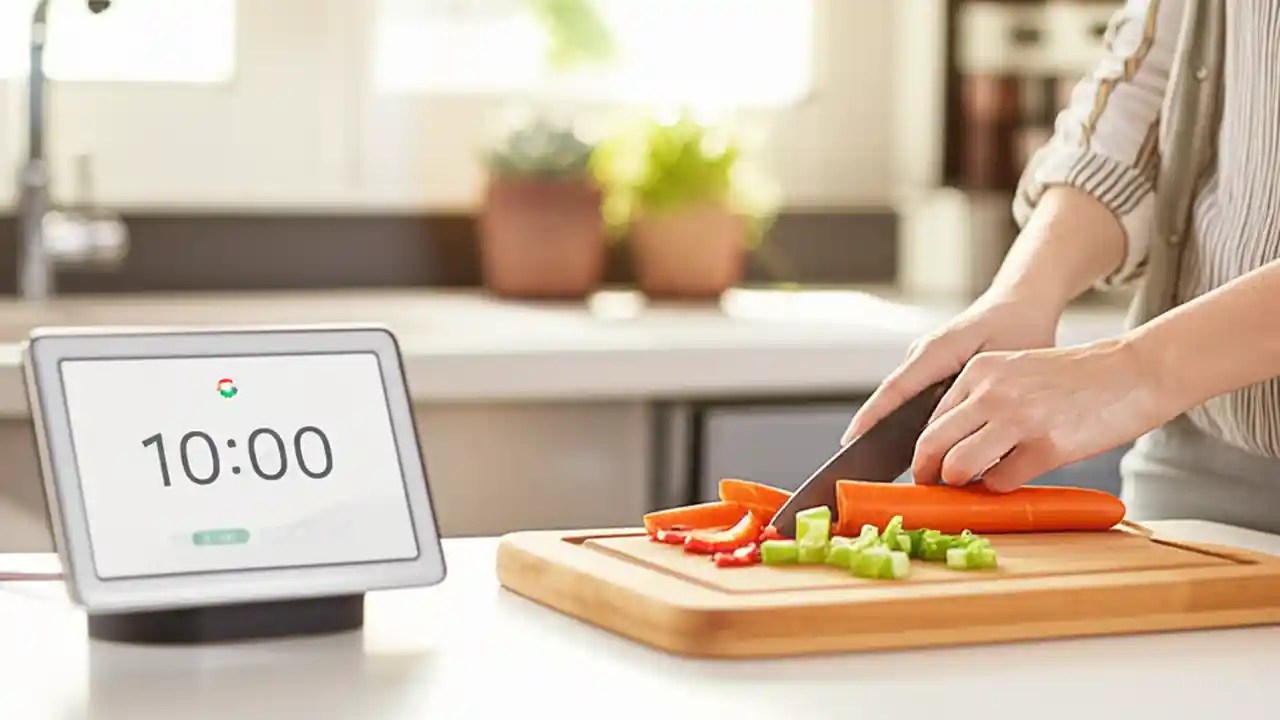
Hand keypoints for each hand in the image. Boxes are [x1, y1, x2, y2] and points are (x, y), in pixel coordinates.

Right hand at [841, 292, 1061, 445]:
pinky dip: (915, 422)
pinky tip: (926, 447)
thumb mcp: (1006, 365)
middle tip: (867, 468)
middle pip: (891, 399)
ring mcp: (924, 361)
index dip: (872, 418)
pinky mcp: (932, 369)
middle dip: (875, 433)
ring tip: (889, 464)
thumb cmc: (1019, 327)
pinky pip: (915, 398)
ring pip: (902, 402)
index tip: (852, 443)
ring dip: (895, 430)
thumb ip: (982, 400)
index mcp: (936, 350)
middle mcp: (922, 355)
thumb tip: (966, 441)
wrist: (1021, 302)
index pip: (895, 389)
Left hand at [910, 338, 1176, 491]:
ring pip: (957, 466)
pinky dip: (1002, 487)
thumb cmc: (1075, 379)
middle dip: (929, 472)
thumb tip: (948, 446)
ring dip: (961, 483)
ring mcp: (1017, 419)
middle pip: (932, 444)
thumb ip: (982, 400)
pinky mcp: (1045, 447)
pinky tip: (1016, 476)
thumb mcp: (1017, 372)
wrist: (1133, 372)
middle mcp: (991, 392)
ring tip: (975, 484)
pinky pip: (1000, 481)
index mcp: (980, 370)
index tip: (929, 468)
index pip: (931, 418)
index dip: (927, 450)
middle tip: (934, 486)